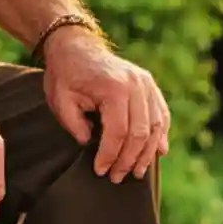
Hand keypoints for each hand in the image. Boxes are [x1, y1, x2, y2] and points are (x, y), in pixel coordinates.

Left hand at [43, 27, 170, 182]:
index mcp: (114, 88)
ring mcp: (146, 83)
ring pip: (156, 126)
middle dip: (129, 160)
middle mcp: (136, 85)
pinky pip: (161, 114)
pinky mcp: (149, 85)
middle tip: (116, 177)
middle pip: (140, 132)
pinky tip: (158, 152)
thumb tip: (92, 146)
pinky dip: (160, 135)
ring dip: (147, 153)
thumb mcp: (61, 101)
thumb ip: (75, 126)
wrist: (75, 46)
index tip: (100, 171)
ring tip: (137, 172)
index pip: (119, 132)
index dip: (110, 155)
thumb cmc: (66, 75)